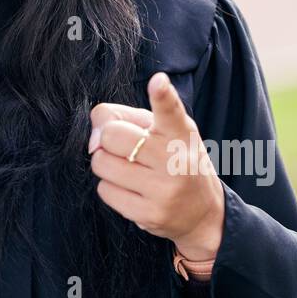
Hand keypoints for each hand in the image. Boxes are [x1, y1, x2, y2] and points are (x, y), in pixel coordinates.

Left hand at [88, 72, 224, 260]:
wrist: (202, 212)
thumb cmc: (175, 159)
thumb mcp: (166, 131)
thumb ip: (127, 117)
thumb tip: (94, 133)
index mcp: (181, 133)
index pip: (170, 110)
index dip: (162, 95)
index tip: (158, 82)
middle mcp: (175, 160)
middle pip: (112, 135)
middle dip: (109, 138)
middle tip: (123, 147)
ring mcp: (163, 190)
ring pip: (102, 163)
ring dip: (106, 162)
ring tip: (128, 167)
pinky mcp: (149, 215)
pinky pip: (105, 191)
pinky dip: (111, 187)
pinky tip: (131, 188)